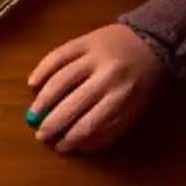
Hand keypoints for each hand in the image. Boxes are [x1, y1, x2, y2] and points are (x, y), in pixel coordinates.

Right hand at [27, 23, 165, 152]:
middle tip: (41, 135)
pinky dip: (42, 71)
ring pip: (60, 80)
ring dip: (43, 100)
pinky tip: (32, 84)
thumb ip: (111, 127)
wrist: (152, 38)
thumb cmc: (142, 80)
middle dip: (53, 123)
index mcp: (123, 95)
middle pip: (72, 104)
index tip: (60, 147)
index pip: (91, 123)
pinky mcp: (83, 40)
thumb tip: (79, 146)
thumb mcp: (136, 106)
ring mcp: (93, 56)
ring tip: (34, 114)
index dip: (72, 138)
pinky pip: (57, 56)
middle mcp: (107, 75)